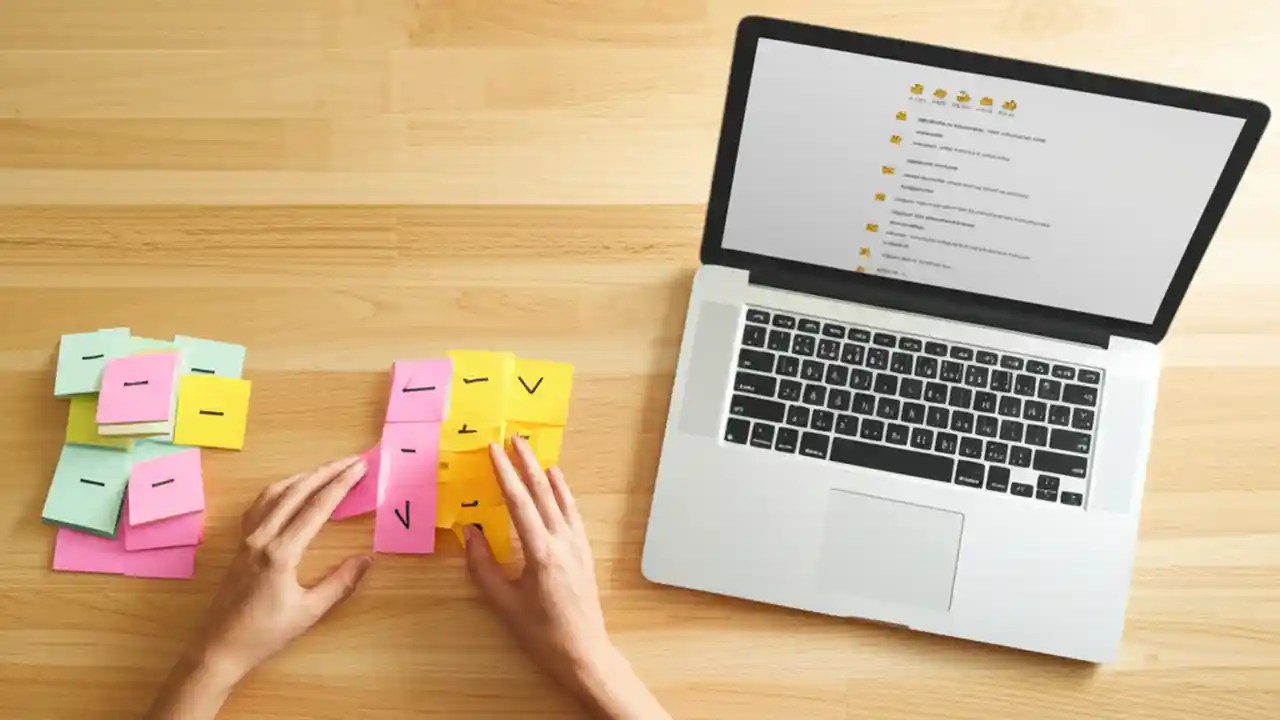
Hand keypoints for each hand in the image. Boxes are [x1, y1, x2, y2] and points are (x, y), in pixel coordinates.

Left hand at [146, 455, 372, 719]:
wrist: (220, 647)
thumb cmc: (265, 634)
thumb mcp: (309, 612)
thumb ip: (340, 583)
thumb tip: (367, 559)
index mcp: (281, 553)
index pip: (317, 507)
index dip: (341, 484)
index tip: (360, 468)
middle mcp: (262, 538)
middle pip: (297, 491)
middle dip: (327, 471)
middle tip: (352, 460)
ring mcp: (247, 539)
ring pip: (276, 493)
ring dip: (304, 476)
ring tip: (327, 469)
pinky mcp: (240, 544)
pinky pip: (260, 505)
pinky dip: (281, 490)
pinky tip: (291, 490)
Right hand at [466, 437, 668, 719]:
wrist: (583, 652)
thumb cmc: (541, 633)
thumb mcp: (504, 603)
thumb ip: (483, 567)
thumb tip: (470, 533)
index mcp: (540, 553)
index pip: (519, 503)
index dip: (505, 474)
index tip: (494, 450)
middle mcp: (562, 542)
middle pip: (542, 493)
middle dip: (526, 463)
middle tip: (513, 438)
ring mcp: (577, 545)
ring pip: (560, 499)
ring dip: (544, 473)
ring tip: (533, 452)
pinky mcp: (585, 552)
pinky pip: (572, 513)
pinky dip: (563, 493)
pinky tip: (557, 483)